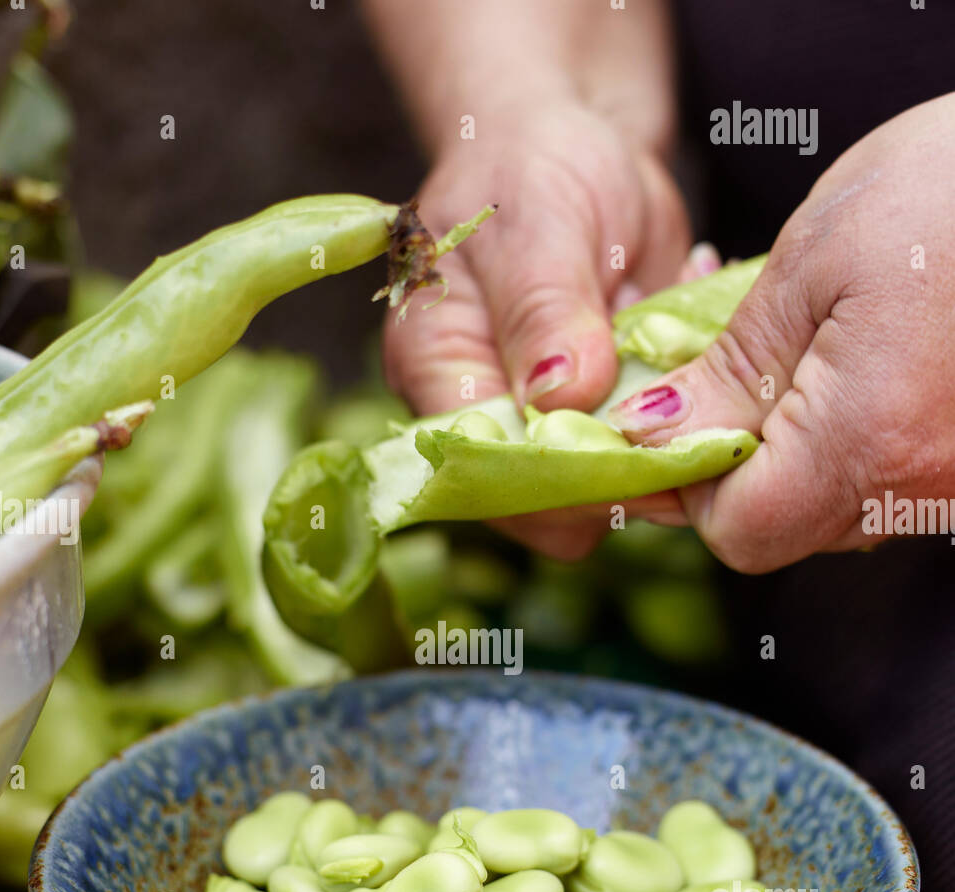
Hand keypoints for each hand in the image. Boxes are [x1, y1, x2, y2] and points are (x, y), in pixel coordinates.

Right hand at [381, 101, 691, 558]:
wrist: (572, 145)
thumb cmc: (529, 168)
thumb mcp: (538, 225)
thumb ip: (546, 313)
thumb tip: (563, 399)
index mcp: (437, 375)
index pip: (490, 474)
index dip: (562, 482)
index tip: (642, 451)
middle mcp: (483, 418)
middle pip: (549, 504)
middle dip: (624, 470)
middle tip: (694, 410)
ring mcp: (546, 428)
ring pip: (610, 490)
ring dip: (665, 444)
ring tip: (688, 363)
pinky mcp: (603, 421)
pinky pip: (650, 453)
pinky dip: (684, 417)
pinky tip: (692, 352)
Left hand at [608, 95, 954, 572]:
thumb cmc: (951, 187)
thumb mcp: (814, 264)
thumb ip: (728, 371)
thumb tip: (651, 435)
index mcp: (866, 441)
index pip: (736, 530)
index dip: (687, 483)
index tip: (665, 421)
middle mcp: (916, 488)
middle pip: (781, 529)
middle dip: (730, 467)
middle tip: (712, 383)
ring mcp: (952, 485)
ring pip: (830, 510)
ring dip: (785, 452)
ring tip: (784, 361)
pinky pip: (880, 482)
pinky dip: (840, 441)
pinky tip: (841, 370)